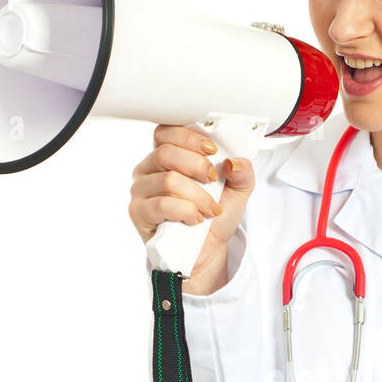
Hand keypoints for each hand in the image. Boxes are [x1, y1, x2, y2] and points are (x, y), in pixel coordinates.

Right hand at [128, 124, 255, 287]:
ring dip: (197, 195)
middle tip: (213, 181)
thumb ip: (242, 171)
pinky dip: (185, 211)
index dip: (189, 138)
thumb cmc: (215, 215)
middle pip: (166, 152)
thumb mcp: (238, 190)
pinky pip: (161, 205)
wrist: (209, 249)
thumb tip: (233, 162)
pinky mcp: (139, 213)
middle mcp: (149, 169)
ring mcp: (141, 190)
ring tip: (209, 209)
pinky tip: (195, 219)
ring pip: (167, 180)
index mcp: (167, 155)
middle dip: (197, 166)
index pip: (166, 132)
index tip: (212, 151)